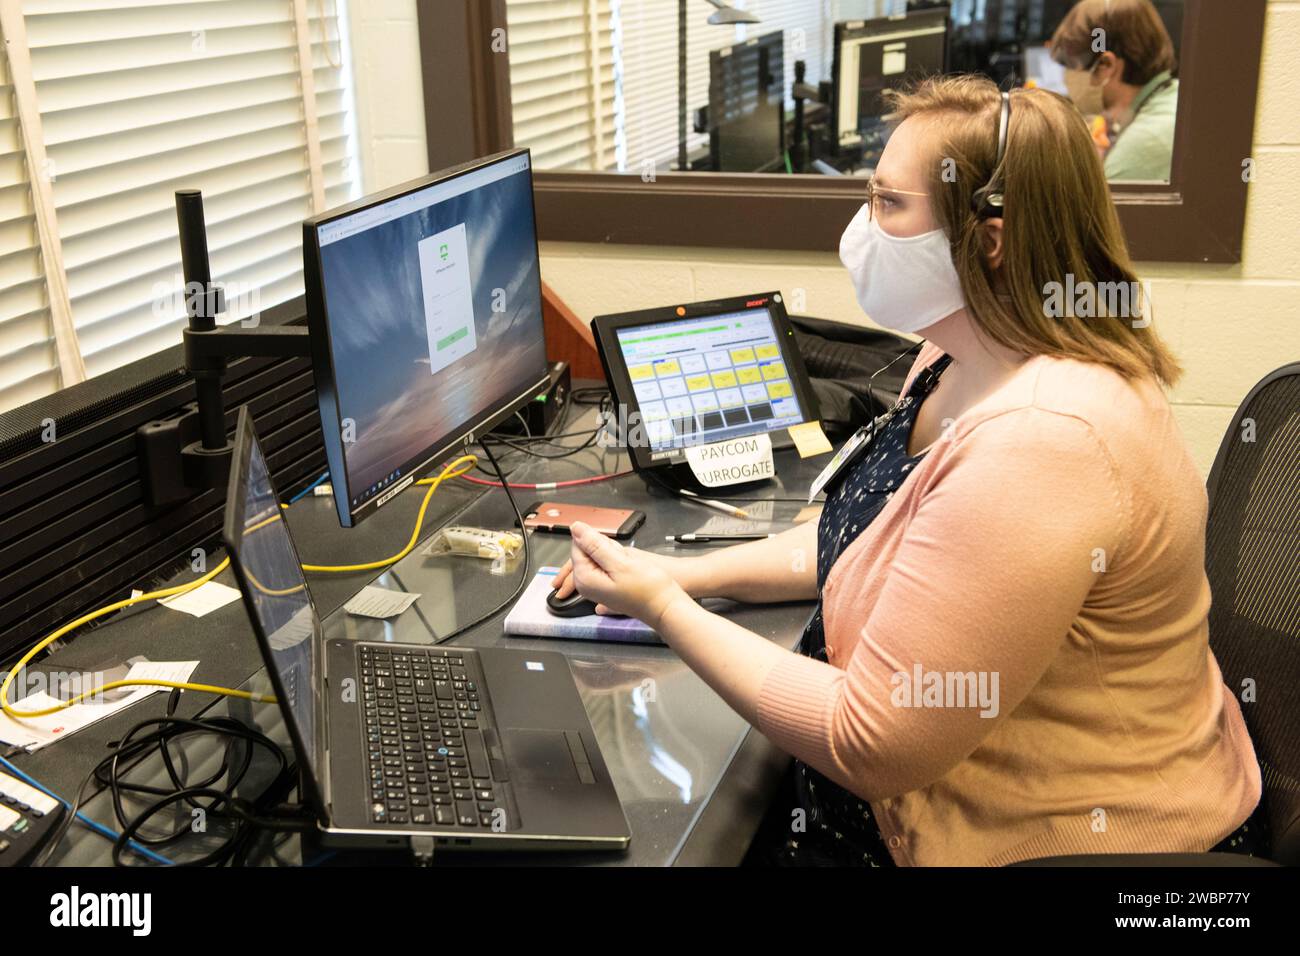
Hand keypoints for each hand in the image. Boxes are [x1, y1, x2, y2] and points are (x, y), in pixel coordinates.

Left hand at [552, 540, 699, 599]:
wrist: (665, 606)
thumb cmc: (647, 587)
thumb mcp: (620, 562)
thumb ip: (594, 545)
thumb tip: (575, 528)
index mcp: (584, 578)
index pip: (578, 545)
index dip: (599, 541)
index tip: (615, 550)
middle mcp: (586, 584)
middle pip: (588, 551)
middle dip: (606, 549)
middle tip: (624, 560)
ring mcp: (596, 586)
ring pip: (600, 555)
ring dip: (615, 554)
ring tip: (630, 565)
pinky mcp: (607, 585)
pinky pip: (608, 564)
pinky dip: (619, 562)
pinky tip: (631, 569)